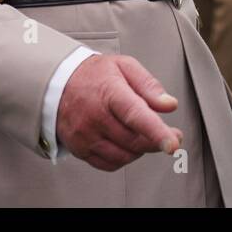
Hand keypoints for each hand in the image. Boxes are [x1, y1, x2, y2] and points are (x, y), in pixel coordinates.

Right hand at [56, 53, 182, 171]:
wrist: (58, 84)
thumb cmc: (95, 75)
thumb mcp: (124, 67)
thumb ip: (149, 86)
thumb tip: (170, 105)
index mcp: (109, 92)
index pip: (136, 115)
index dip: (157, 132)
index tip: (173, 143)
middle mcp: (95, 117)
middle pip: (134, 140)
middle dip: (157, 141)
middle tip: (171, 135)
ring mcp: (85, 136)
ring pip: (124, 155)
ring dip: (141, 149)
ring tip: (143, 134)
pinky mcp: (79, 149)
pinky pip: (109, 164)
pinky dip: (124, 158)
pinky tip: (127, 144)